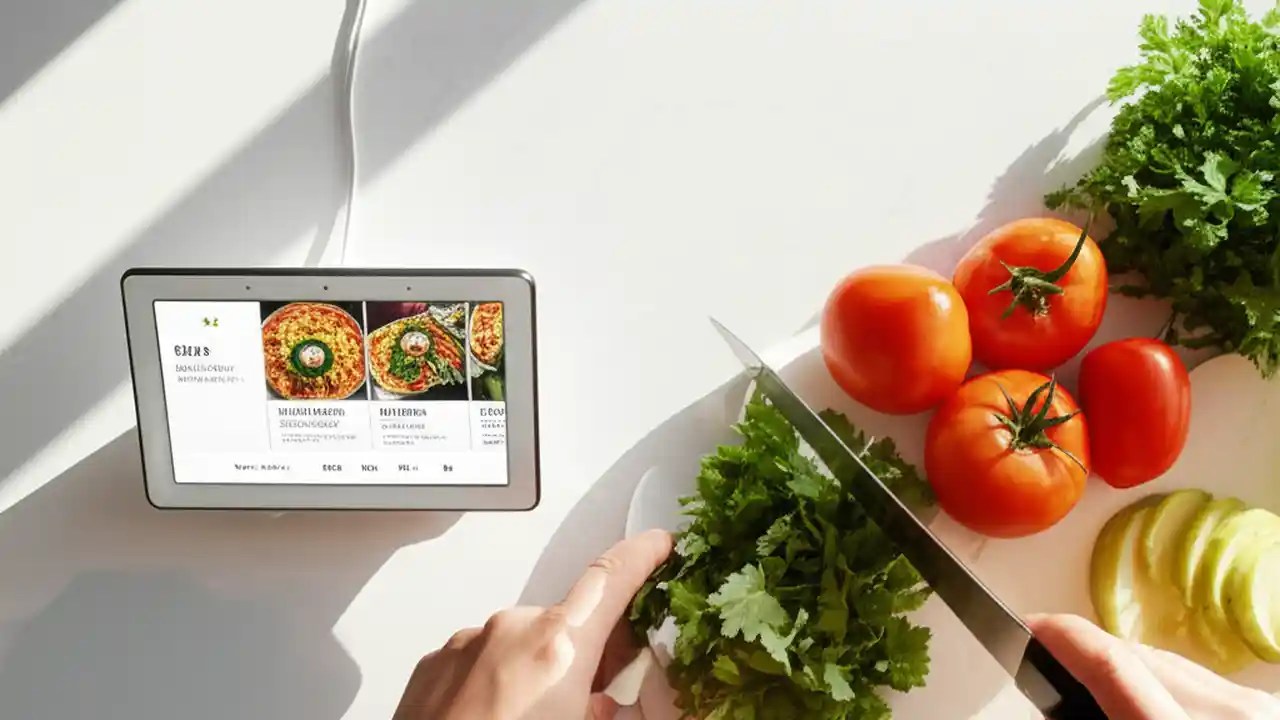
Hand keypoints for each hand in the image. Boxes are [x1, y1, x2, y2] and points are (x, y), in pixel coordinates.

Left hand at [393, 529, 672, 719]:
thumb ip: (611, 712)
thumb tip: (614, 705)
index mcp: (558, 648)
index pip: (612, 578)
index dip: (641, 555)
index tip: (658, 545)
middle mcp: (509, 632)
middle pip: (569, 624)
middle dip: (587, 655)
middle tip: (595, 698)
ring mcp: (465, 646)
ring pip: (521, 645)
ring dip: (538, 673)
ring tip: (534, 719)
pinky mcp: (433, 666)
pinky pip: (480, 660)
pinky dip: (497, 683)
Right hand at [1028, 614, 1279, 719]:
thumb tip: (1055, 714)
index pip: (1115, 665)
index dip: (1064, 638)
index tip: (1030, 628)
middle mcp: (1228, 716)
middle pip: (1138, 656)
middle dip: (1089, 656)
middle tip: (1054, 675)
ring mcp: (1256, 710)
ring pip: (1168, 662)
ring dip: (1125, 669)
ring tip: (1098, 695)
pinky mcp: (1267, 709)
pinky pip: (1196, 679)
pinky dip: (1160, 684)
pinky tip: (1145, 707)